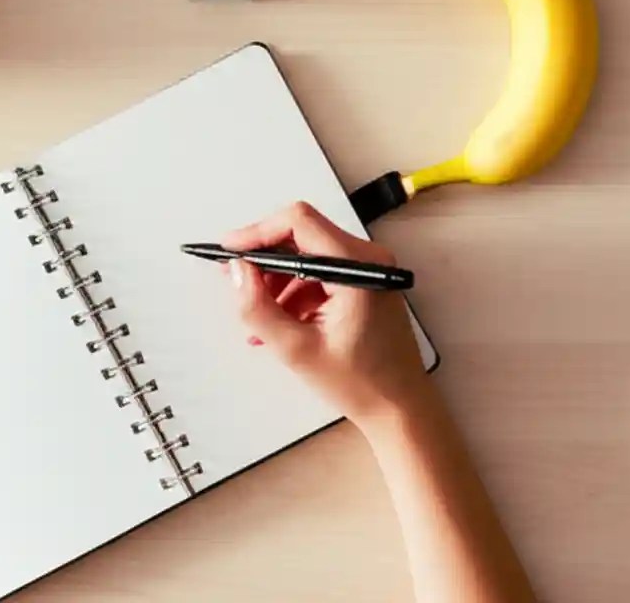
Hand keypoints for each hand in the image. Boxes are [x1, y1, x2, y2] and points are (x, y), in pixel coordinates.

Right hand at [223, 202, 426, 426]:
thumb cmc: (362, 383)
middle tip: (238, 283)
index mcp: (357, 267)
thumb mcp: (296, 349)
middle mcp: (367, 258)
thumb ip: (259, 308)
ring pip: (307, 255)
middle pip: (301, 236)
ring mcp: (369, 268)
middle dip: (265, 260)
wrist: (399, 407)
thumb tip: (236, 271)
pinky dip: (295, 292)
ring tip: (261, 319)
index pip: (298, 222)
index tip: (230, 250)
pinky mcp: (365, 282)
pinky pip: (320, 273)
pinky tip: (280, 323)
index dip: (257, 232)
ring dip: (278, 281)